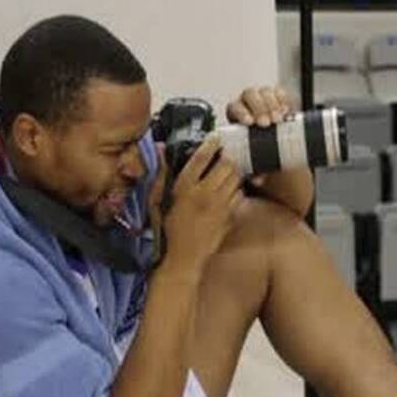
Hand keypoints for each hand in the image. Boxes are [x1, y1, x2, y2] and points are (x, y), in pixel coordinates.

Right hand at [159, 133, 242, 276]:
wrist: (182, 259)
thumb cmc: (166, 230)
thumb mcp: (157, 200)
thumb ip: (161, 173)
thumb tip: (160, 148)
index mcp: (184, 188)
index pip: (201, 158)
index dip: (211, 144)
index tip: (216, 138)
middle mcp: (204, 195)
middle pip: (226, 165)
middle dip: (226, 159)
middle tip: (224, 158)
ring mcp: (219, 207)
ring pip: (236, 179)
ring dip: (233, 173)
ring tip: (228, 173)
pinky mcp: (229, 217)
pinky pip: (239, 196)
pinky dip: (237, 191)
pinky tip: (229, 192)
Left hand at [226, 86, 299, 188]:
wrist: (272, 143)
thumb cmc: (256, 148)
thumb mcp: (253, 156)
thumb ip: (254, 167)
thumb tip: (257, 179)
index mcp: (236, 115)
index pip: (234, 107)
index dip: (241, 112)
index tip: (250, 123)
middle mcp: (247, 103)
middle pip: (249, 95)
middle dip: (258, 107)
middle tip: (267, 123)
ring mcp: (263, 98)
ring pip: (264, 92)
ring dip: (272, 103)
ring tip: (279, 119)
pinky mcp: (277, 98)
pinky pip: (279, 92)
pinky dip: (283, 98)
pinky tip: (287, 108)